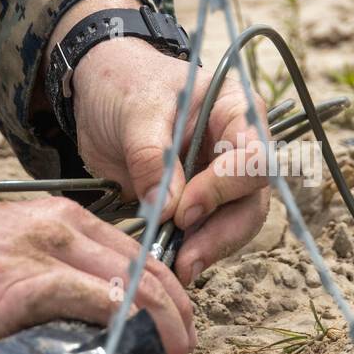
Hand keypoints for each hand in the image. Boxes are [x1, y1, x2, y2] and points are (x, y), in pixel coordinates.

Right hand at [0, 199, 195, 353]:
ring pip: (133, 286)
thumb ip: (44, 279)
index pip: (135, 252)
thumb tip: (84, 321)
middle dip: (178, 315)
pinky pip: (98, 302)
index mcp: (53, 217)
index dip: (166, 294)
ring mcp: (41, 252)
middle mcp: (56, 225)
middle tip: (184, 352)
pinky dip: (129, 329)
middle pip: (147, 268)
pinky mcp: (23, 284)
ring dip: (164, 329)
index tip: (175, 327)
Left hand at [67, 11, 269, 287]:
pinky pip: (208, 232)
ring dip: (209, 248)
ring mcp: (222, 177)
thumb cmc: (124, 85)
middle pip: (252, 198)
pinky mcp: (201, 202)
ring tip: (178, 268)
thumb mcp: (136, 111)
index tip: (185, 210)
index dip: (226, 187)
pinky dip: (193, 250)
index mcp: (237, 110)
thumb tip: (166, 209)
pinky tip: (172, 263)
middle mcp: (238, 146)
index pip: (254, 155)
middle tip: (187, 258)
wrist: (100, 95)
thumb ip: (151, 156)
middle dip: (222, 231)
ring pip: (237, 222)